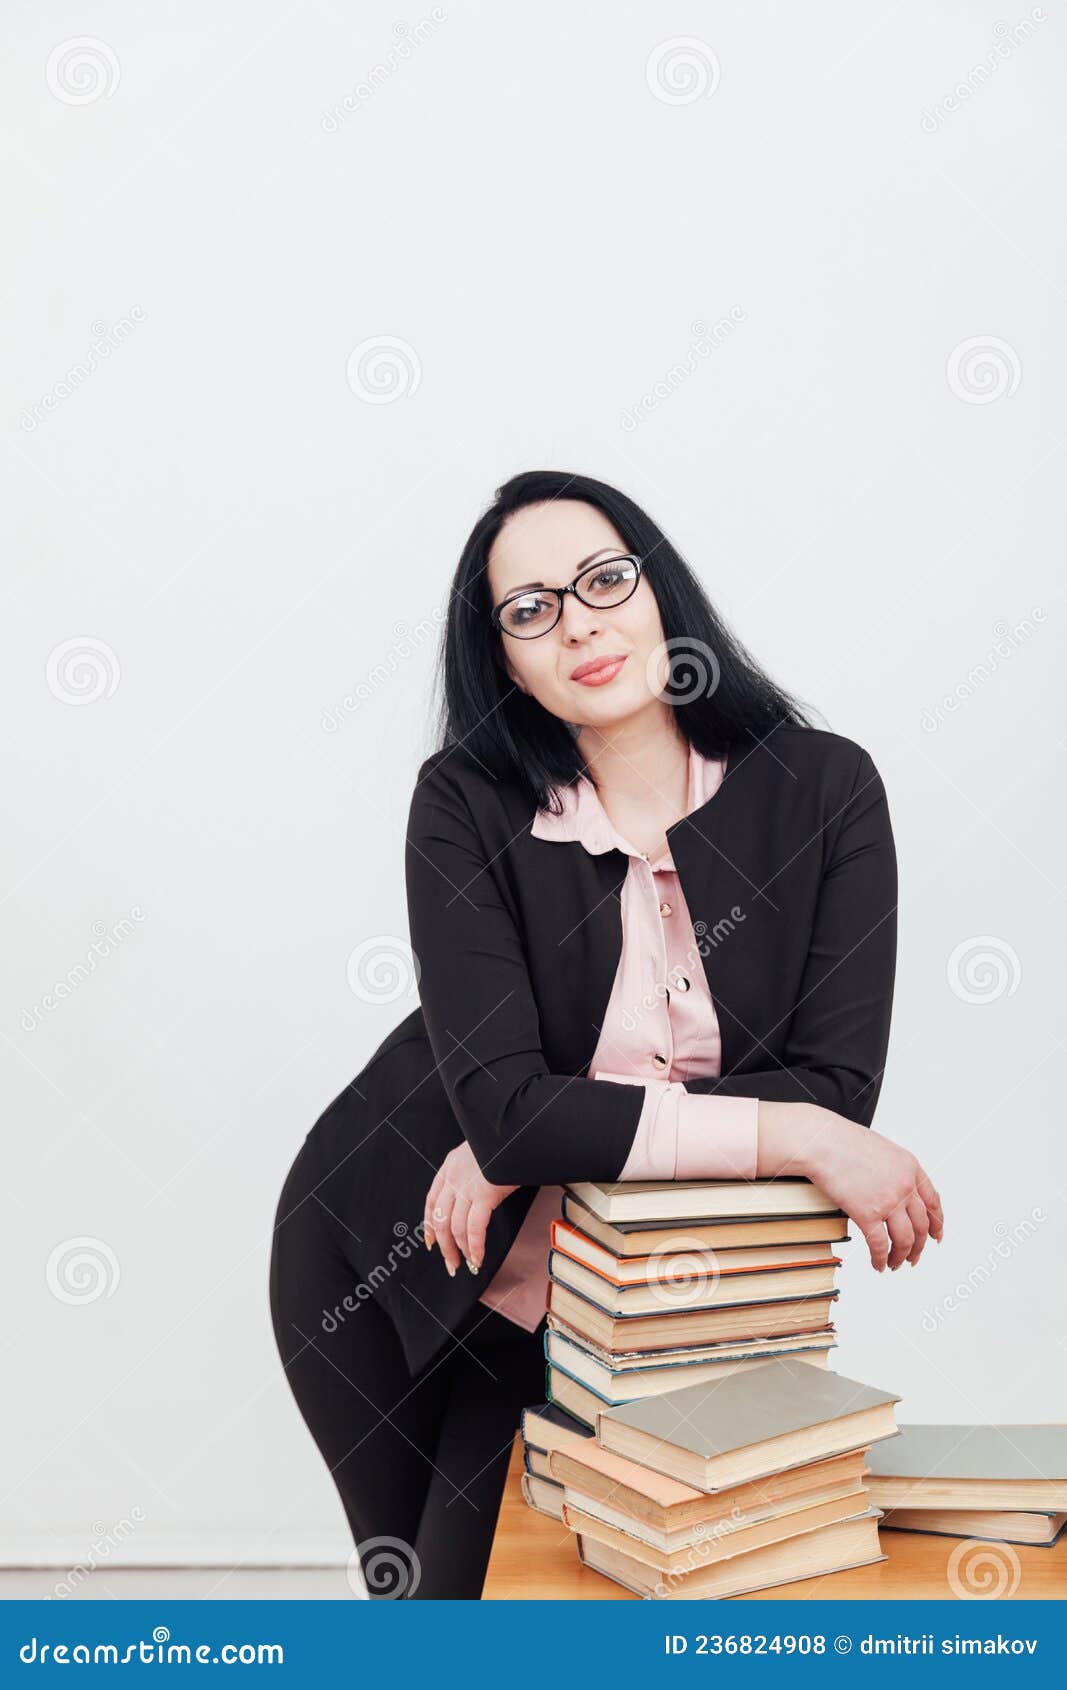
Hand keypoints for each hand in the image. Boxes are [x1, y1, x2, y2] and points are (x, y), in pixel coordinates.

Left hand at [423, 1139, 517, 1277]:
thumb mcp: (481, 1151)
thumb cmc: (505, 1141)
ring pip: (455, 1228)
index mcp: (450, 1164)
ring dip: (461, 1250)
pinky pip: (474, 1228)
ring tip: (469, 1264)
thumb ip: (474, 1170)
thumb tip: (481, 1190)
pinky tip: (479, 1258)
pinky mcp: (484, 1194)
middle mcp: (454, 1177)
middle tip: (451, 1263)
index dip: (429, 1225)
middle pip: (441, 1220)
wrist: (517, 1129)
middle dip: (445, 1246)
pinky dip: (475, 1247)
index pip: (432, 1201)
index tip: (430, 1242)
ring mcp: (467, 1186)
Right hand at [758, 1102, 943, 1272]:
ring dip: (901, 1256)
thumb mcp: (880, 1149)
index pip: (933, 1202)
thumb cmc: (841, 1140)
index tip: (935, 1236)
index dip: (936, 1223)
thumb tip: (891, 1190)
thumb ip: (892, 1170)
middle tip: (913, 1258)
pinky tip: (877, 1264)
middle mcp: (905, 1185)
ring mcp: (888, 1200)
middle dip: (919, 1247)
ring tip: (894, 1264)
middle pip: (921, 1225)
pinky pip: (880, 1245)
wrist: (821, 1141)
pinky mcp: (867, 1214)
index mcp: (910, 1167)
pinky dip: (881, 1259)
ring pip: (906, 1240)